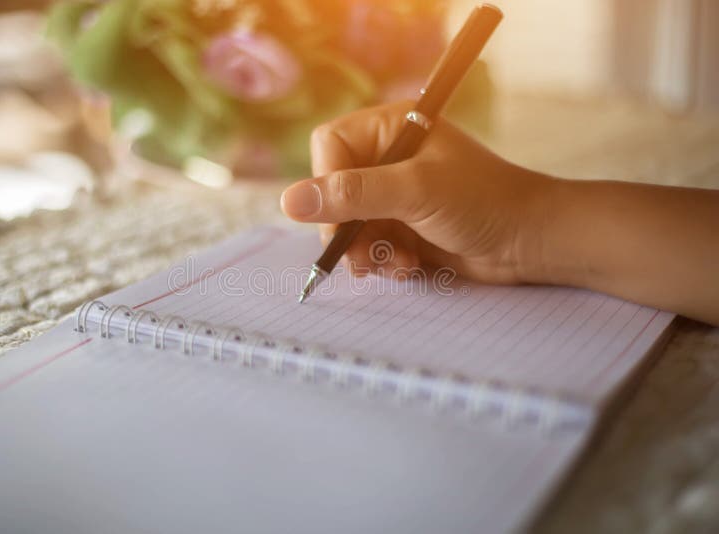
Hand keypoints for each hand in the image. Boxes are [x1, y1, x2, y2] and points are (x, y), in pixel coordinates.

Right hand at [280, 100, 552, 283]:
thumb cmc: (482, 202)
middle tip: (360, 256)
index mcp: (390, 128)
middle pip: (333, 190)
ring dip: (365, 250)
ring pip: (348, 224)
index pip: (330, 146)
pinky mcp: (401, 226)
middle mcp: (387, 157)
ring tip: (393, 263)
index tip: (337, 221)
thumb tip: (288, 201)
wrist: (528, 242)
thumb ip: (354, 194)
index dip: (326, 184)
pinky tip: (407, 267)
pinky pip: (369, 244)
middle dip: (346, 228)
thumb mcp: (416, 192)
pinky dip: (382, 260)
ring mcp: (393, 194)